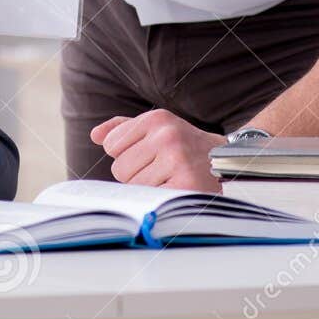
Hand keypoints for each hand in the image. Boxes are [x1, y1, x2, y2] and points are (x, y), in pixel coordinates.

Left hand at [90, 110, 222, 193]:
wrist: (222, 160)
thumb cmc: (181, 144)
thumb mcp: (155, 127)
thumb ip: (123, 128)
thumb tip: (95, 135)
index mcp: (156, 119)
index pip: (111, 144)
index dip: (125, 154)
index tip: (147, 153)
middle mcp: (167, 136)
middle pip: (119, 168)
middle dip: (135, 173)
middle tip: (159, 169)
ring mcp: (178, 161)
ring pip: (133, 186)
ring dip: (147, 187)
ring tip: (168, 177)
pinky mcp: (187, 185)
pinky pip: (151, 199)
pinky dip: (158, 199)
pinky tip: (174, 188)